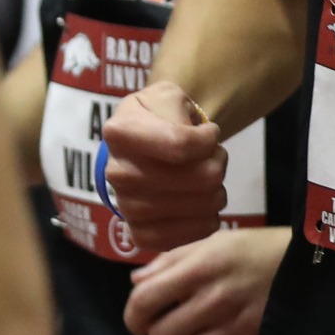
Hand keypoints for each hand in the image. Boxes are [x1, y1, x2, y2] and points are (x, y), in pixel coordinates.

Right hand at [101, 82, 226, 253]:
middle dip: (218, 165)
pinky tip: (205, 209)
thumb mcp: (169, 95)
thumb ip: (179, 109)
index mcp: (121, 133)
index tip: (209, 134)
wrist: (148, 145)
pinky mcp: (138, 233)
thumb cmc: (163, 116)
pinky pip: (182, 238)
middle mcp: (117, 173)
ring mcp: (126, 206)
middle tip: (214, 157)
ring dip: (216, 193)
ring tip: (210, 179)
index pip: (182, 145)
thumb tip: (191, 139)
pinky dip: (204, 224)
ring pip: (198, 207)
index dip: (209, 140)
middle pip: (199, 179)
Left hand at [123, 227, 289, 334]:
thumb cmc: (261, 249)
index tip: (140, 322)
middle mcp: (216, 299)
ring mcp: (239, 328)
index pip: (144, 301)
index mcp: (202, 267)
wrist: (316, 262)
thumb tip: (136, 280)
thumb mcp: (218, 241)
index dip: (133, 316)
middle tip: (178, 327)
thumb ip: (174, 260)